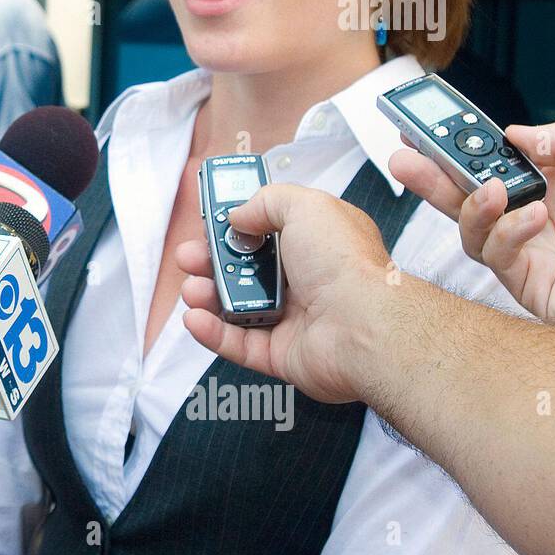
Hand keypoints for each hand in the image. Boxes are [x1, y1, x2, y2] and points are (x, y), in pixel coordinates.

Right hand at [176, 184, 389, 402]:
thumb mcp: (305, 206)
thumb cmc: (345, 265)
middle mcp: (305, 280)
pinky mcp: (281, 354)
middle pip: (245, 270)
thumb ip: (267, 201)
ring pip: (237, 307)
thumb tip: (239, 214)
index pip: (268, 231)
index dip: (237, 226)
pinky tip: (195, 317)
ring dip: (208, 295)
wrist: (363, 326)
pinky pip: (238, 343)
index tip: (212, 223)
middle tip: (191, 257)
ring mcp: (292, 319)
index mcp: (315, 243)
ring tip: (193, 288)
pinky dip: (212, 332)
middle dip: (212, 262)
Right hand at [390, 120, 554, 325]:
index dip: (459, 144)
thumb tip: (517, 136)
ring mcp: (530, 251)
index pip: (496, 159)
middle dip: (433, 174)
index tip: (427, 127)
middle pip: (468, 192)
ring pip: (472, 227)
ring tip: (489, 190)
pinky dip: (507, 234)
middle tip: (405, 157)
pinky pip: (497, 257)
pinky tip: (532, 218)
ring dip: (469, 206)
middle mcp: (536, 215)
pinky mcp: (529, 285)